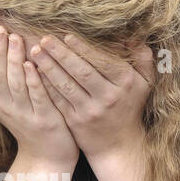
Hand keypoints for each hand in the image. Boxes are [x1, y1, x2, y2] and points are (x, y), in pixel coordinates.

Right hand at [0, 27, 78, 168]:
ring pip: (15, 83)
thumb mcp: (8, 101)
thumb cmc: (28, 122)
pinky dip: (32, 81)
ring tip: (15, 38)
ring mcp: (23, 114)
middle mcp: (4, 106)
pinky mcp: (43, 120)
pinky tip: (31, 65)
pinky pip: (36, 98)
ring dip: (13, 60)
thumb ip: (2, 77)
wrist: (46, 157)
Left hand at [32, 34, 150, 159]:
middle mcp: (108, 97)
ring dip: (49, 67)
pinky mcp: (75, 122)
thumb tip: (133, 36)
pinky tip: (35, 73)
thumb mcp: (144, 83)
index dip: (84, 48)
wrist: (119, 145)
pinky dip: (46, 86)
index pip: (102, 61)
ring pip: (66, 85)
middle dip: (61, 54)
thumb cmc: (130, 106)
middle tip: (44, 39)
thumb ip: (142, 59)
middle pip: (81, 71)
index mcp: (125, 83)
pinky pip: (58, 100)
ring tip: (35, 52)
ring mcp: (90, 111)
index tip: (67, 35)